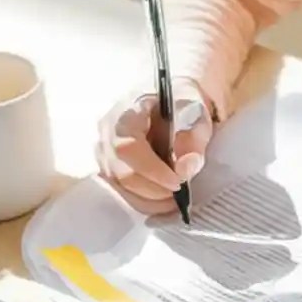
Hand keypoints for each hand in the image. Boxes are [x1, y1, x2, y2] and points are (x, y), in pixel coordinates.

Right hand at [95, 78, 213, 214]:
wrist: (170, 99)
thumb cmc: (181, 103)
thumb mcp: (197, 114)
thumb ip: (194, 140)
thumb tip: (184, 171)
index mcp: (126, 112)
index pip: (129, 147)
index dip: (152, 170)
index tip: (178, 182)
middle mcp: (107, 132)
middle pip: (121, 172)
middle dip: (153, 190)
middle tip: (180, 194)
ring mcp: (104, 151)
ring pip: (119, 187)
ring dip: (149, 200)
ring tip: (174, 201)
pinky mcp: (108, 167)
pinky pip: (120, 191)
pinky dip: (143, 201)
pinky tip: (163, 201)